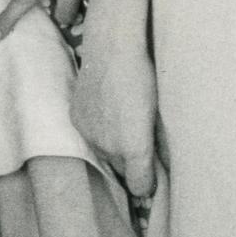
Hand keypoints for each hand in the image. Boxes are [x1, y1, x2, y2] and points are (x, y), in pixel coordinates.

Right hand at [74, 42, 158, 201]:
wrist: (113, 49)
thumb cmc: (145, 79)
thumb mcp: (158, 116)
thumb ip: (156, 147)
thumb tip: (158, 165)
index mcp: (134, 149)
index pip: (141, 187)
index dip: (149, 184)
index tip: (155, 177)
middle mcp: (109, 147)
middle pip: (121, 173)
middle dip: (132, 167)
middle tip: (143, 151)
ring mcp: (89, 133)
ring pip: (104, 155)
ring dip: (114, 150)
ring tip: (125, 127)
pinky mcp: (76, 120)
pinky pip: (89, 137)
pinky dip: (99, 132)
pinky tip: (108, 114)